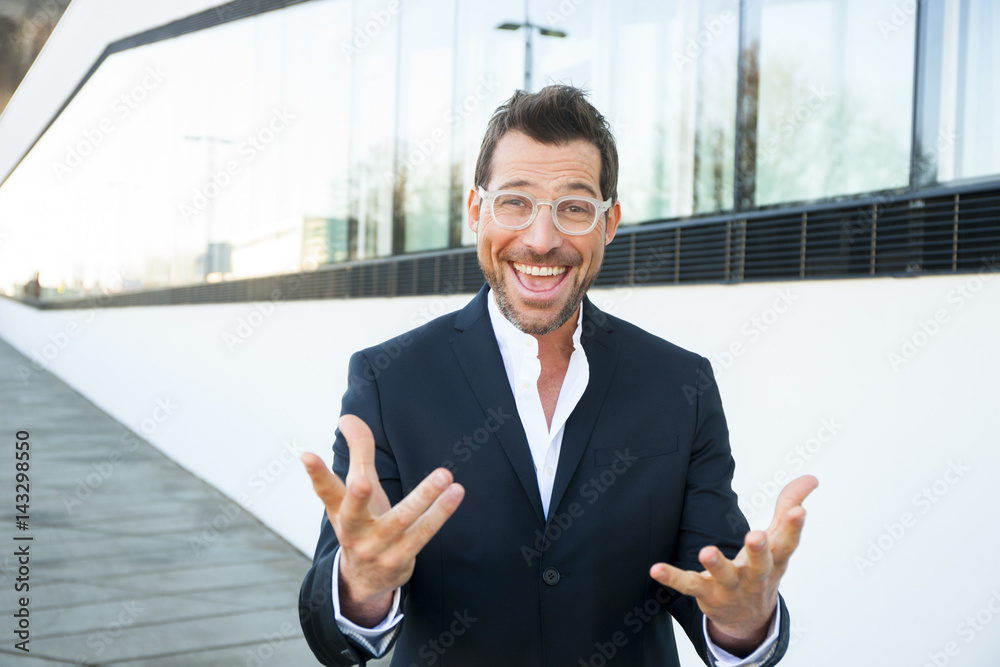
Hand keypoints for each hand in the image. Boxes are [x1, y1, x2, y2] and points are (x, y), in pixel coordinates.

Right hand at [302, 414, 464, 625]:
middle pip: (354, 512)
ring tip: (445, 474)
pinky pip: (423, 533)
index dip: (316, 474)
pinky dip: (440, 512)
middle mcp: (353, 530)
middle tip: (362, 481)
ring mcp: (377, 548)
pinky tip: (455, 492)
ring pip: (401, 519)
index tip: (306, 456)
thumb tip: (347, 417)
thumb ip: (357, 451)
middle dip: (357, 496)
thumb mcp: (356, 487)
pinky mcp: (400, 558)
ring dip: (425, 497)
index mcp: (339, 511)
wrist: (365, 579)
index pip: (325, 490)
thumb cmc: (362, 520)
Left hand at [650, 475, 817, 655]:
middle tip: (755, 536)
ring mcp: (730, 586)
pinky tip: (656, 569)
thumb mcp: (779, 540)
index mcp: (775, 559)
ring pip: (723, 575)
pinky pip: (688, 585)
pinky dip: (673, 578)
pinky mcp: (706, 592)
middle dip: (758, 551)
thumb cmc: (764, 566)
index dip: (793, 527)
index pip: (787, 543)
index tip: (799, 511)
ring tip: (706, 551)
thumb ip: (789, 504)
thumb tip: (812, 477)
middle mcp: (755, 575)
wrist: (748, 616)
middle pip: (760, 564)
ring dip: (716, 564)